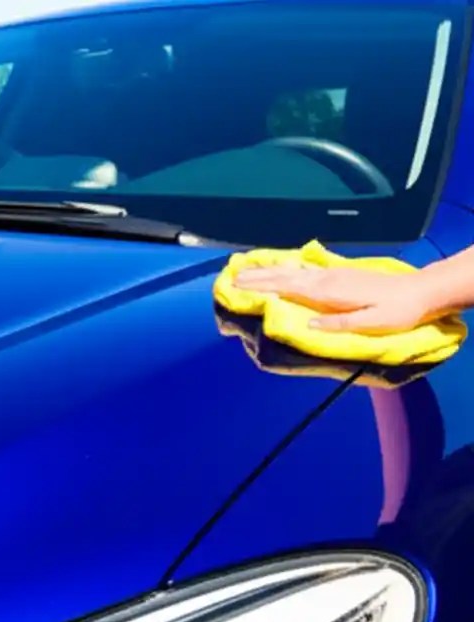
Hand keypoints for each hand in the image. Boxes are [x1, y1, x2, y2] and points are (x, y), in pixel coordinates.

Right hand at [233, 265, 440, 333]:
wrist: (421, 291)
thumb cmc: (398, 312)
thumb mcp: (374, 323)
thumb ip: (341, 323)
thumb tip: (309, 324)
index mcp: (330, 292)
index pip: (288, 288)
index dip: (261, 287)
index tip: (236, 287)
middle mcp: (327, 279)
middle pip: (285, 276)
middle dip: (257, 277)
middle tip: (230, 278)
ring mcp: (332, 274)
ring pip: (292, 270)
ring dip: (267, 270)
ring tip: (244, 269)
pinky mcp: (338, 274)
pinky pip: (304, 269)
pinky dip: (286, 267)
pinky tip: (279, 267)